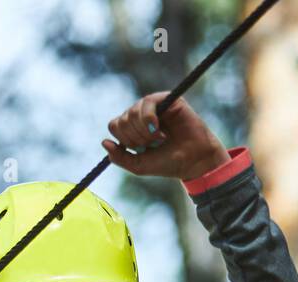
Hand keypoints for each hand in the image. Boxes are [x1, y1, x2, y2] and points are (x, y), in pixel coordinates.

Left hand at [101, 91, 229, 180]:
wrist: (193, 162)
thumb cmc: (168, 163)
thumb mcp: (138, 166)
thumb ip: (119, 157)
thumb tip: (104, 142)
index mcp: (134, 128)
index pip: (115, 125)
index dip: (123, 138)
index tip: (139, 149)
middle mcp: (143, 115)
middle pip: (122, 119)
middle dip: (134, 137)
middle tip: (151, 145)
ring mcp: (156, 106)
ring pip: (132, 111)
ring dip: (142, 130)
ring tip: (158, 139)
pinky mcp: (168, 99)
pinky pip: (147, 102)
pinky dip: (148, 118)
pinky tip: (157, 130)